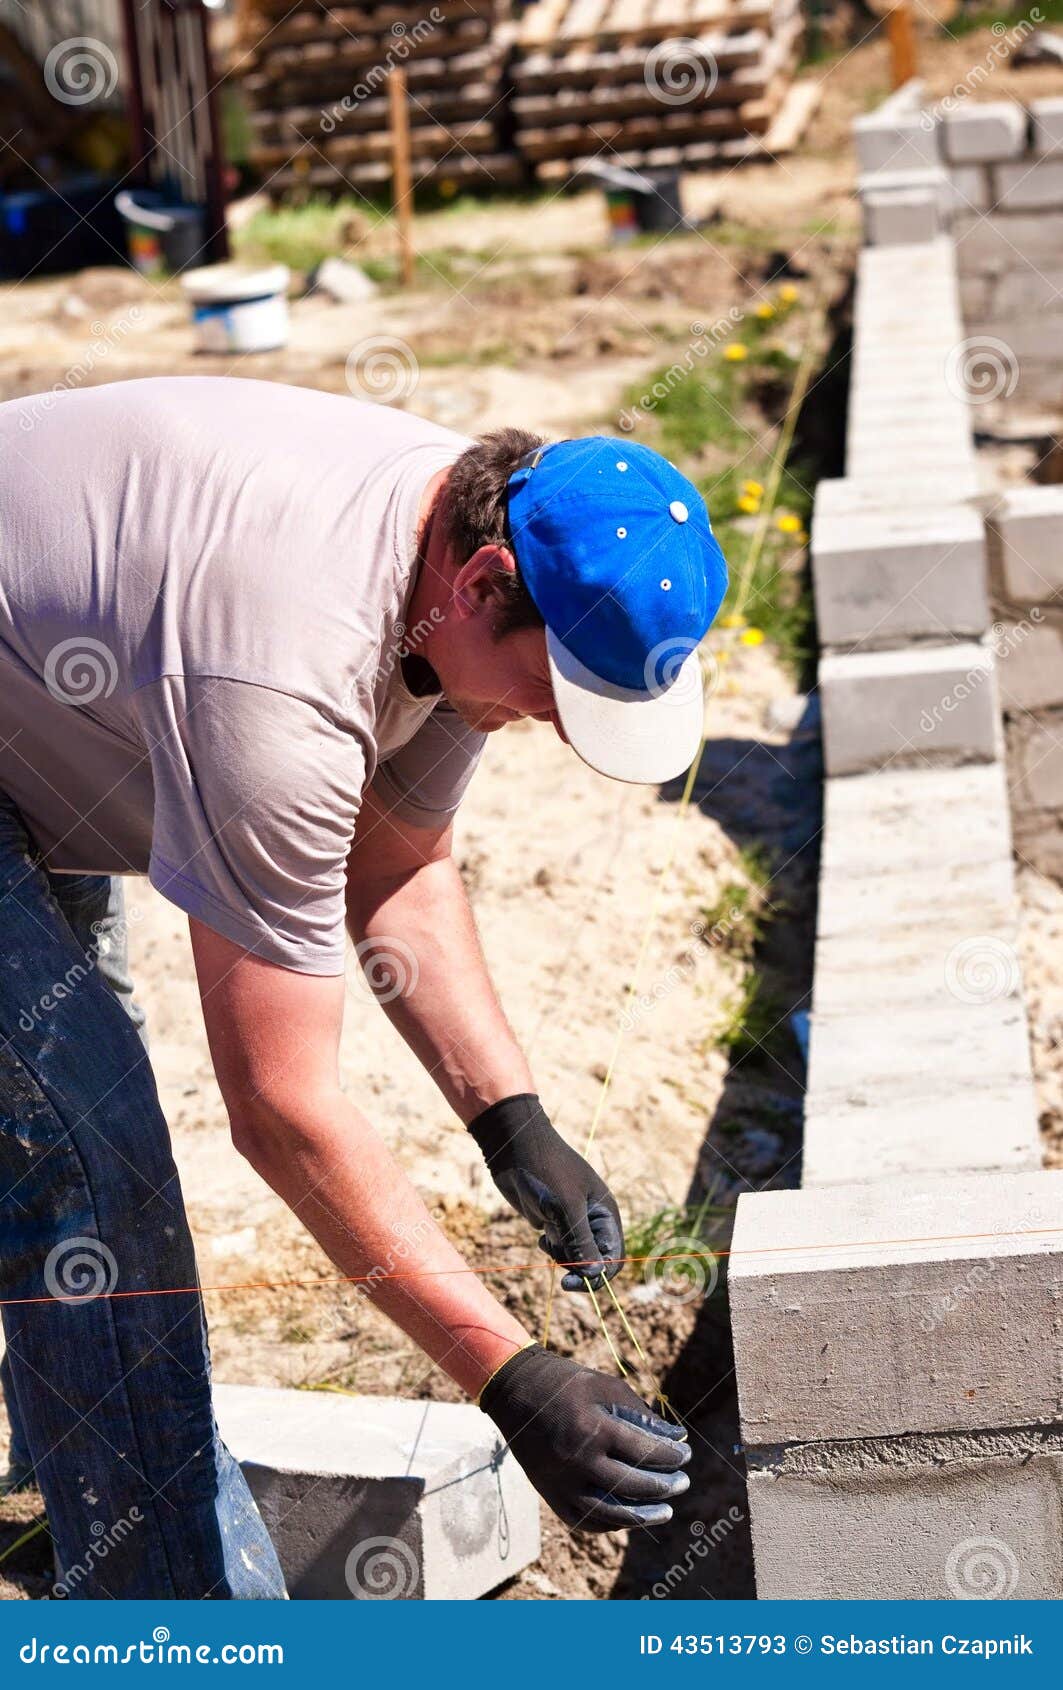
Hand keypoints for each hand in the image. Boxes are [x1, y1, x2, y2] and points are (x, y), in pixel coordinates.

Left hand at [467, 1093, 622, 1289]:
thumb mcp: (566, 1208)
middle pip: (594, 1260)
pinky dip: (551, 1247)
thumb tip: (594, 1274)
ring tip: (548, 1240)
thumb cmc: (546, 1171)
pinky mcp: (554, 1220)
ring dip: (561, 1256)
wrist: (515, 1148)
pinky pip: (558, 1246)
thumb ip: (581, 1242)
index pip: (613, 1257)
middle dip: (577, 1267)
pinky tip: (541, 1236)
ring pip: (573, 1255)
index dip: (599, 1274)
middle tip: (562, 1278)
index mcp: (605, 1214)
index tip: (574, 1283)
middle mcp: (593, 1219)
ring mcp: (573, 1220)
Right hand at [480, 1343, 690, 1530]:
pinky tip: (631, 1515)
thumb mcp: (606, 1388)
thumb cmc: (567, 1385)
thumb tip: (678, 1438)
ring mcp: (561, 1483)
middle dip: (663, 1486)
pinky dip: (611, 1522)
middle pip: (631, 1485)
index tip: (686, 1455)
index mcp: (593, 1429)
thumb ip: (641, 1415)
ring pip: (609, 1514)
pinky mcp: (550, 1495)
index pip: (644, 1451)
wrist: (516, 1392)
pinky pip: (585, 1521)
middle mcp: (577, 1461)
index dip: (670, 1455)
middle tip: (683, 1483)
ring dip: (642, 1516)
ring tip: (666, 1511)